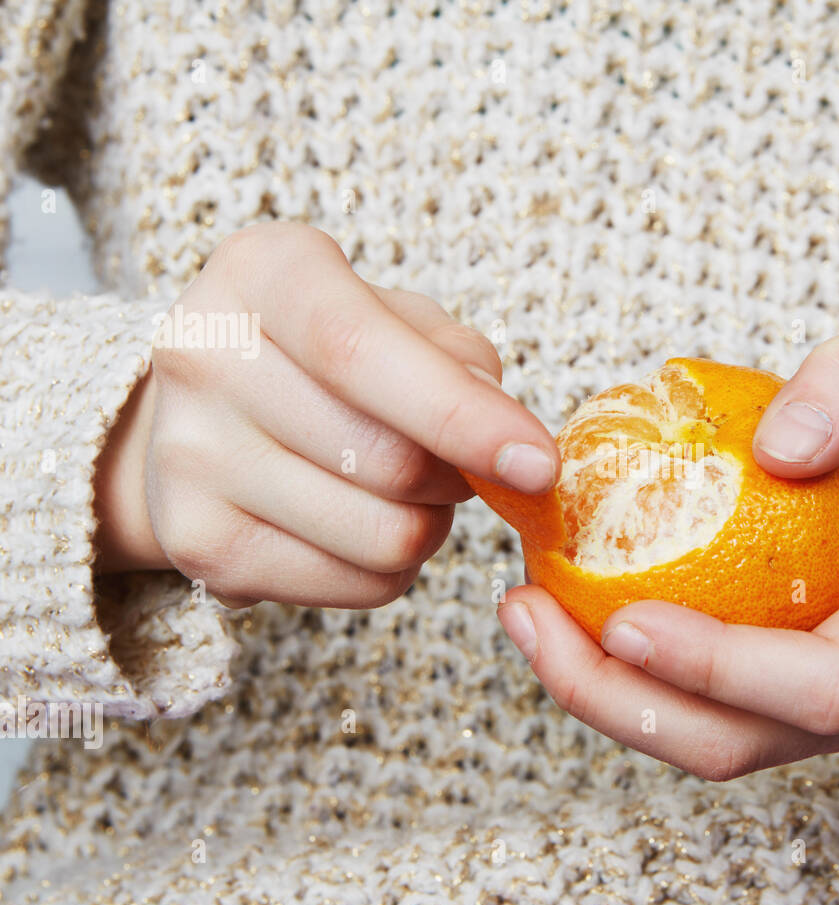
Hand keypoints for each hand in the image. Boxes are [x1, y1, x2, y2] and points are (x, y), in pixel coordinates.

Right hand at [93, 222, 558, 608]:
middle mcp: (202, 355)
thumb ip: (462, 365)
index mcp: (261, 273)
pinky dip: (392, 568)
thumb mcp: (399, 320)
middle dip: (459, 478)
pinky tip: (363, 524)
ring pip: (382, 535)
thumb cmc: (328, 355)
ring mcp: (187, 457)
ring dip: (430, 526)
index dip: (460, 416)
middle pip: (387, 459)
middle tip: (458, 465)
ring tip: (403, 491)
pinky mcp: (198, 545)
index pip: (360, 350)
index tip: (538, 464)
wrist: (207, 412)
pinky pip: (357, 584)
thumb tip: (515, 451)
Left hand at [496, 334, 838, 779]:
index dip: (720, 670)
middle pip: (742, 744)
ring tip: (523, 616)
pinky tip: (563, 616)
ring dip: (604, 699)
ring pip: (710, 747)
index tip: (619, 616)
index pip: (826, 685)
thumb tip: (776, 448)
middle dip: (623, 701)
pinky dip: (625, 683)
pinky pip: (701, 718)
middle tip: (526, 614)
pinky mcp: (790, 713)